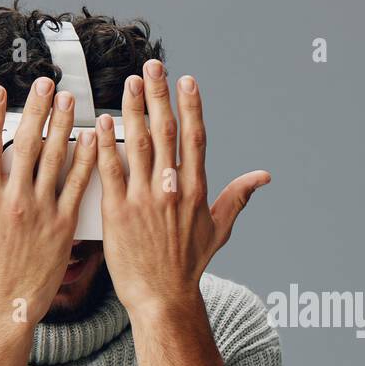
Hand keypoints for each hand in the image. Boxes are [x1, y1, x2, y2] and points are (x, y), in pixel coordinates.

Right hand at [0, 78, 97, 329]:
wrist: (5, 307)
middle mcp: (15, 200)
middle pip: (27, 143)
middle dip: (35, 109)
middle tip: (44, 84)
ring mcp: (42, 211)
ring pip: (54, 158)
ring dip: (62, 125)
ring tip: (68, 101)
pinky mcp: (64, 225)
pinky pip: (77, 186)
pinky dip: (86, 161)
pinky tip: (93, 140)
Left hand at [92, 60, 269, 317]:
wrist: (163, 298)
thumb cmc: (188, 266)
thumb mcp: (219, 230)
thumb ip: (238, 197)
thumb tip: (263, 177)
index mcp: (196, 191)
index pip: (194, 138)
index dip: (190, 106)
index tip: (186, 80)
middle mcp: (171, 190)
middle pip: (166, 132)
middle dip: (159, 96)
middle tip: (152, 67)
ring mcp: (144, 200)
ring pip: (138, 145)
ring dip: (133, 110)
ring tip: (128, 84)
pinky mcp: (118, 213)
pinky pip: (111, 172)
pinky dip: (106, 145)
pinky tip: (102, 123)